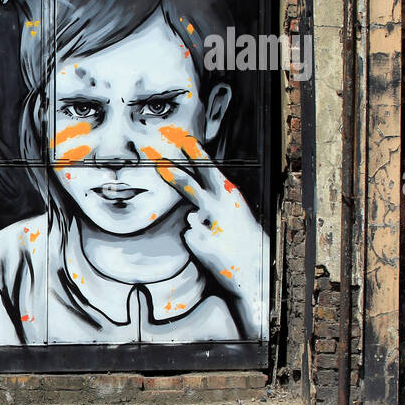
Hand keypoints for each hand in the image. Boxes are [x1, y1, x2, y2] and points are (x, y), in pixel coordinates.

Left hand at [146, 132, 266, 337]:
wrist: (251, 267)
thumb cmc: (242, 235)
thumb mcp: (233, 210)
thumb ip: (212, 197)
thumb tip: (187, 196)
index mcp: (230, 194)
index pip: (209, 168)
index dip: (194, 152)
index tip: (181, 138)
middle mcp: (217, 206)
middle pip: (189, 185)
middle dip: (170, 170)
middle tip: (153, 157)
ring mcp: (204, 223)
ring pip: (192, 216)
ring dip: (202, 222)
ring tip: (217, 233)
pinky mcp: (194, 240)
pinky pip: (191, 234)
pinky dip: (199, 239)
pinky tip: (213, 248)